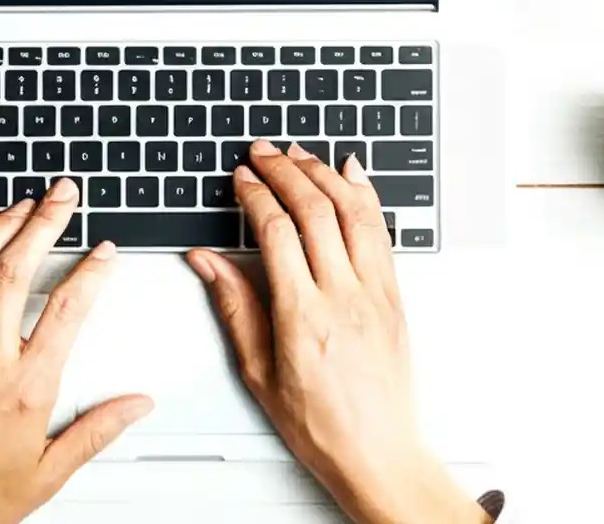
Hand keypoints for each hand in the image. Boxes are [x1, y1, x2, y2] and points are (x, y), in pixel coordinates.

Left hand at [0, 179, 152, 523]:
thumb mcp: (51, 472)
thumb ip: (97, 431)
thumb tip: (136, 405)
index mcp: (26, 387)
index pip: (66, 309)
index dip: (91, 272)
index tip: (106, 251)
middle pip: (16, 272)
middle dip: (43, 223)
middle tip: (62, 194)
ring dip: (1, 227)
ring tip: (24, 201)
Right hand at [188, 141, 489, 523]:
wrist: (377, 451)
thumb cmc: (319, 423)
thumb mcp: (259, 371)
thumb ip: (235, 307)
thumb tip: (208, 263)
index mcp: (303, 316)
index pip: (277, 232)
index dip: (256, 195)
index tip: (242, 178)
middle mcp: (344, 297)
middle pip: (315, 211)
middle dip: (286, 171)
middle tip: (264, 152)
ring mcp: (376, 293)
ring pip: (354, 212)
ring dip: (325, 175)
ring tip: (301, 155)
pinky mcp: (395, 295)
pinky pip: (381, 232)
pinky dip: (365, 196)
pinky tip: (352, 176)